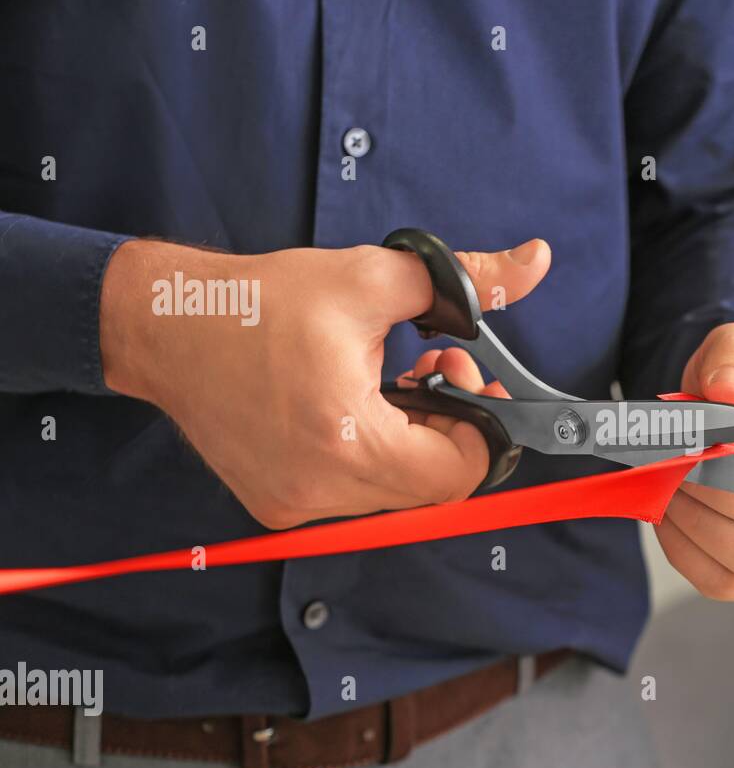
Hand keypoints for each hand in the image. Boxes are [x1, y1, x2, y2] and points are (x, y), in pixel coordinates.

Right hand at [99, 236, 549, 527]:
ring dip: (414, 441)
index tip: (471, 376)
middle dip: (451, 427)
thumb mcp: (371, 278)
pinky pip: (355, 495)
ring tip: (392, 382)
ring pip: (396, 493)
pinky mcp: (278, 505)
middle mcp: (321, 491)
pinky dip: (373, 455)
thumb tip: (535, 263)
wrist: (165, 327)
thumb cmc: (260, 302)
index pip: (457, 474)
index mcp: (346, 441)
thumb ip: (465, 281)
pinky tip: (356, 405)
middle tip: (434, 369)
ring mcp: (296, 505)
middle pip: (432, 486)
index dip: (482, 426)